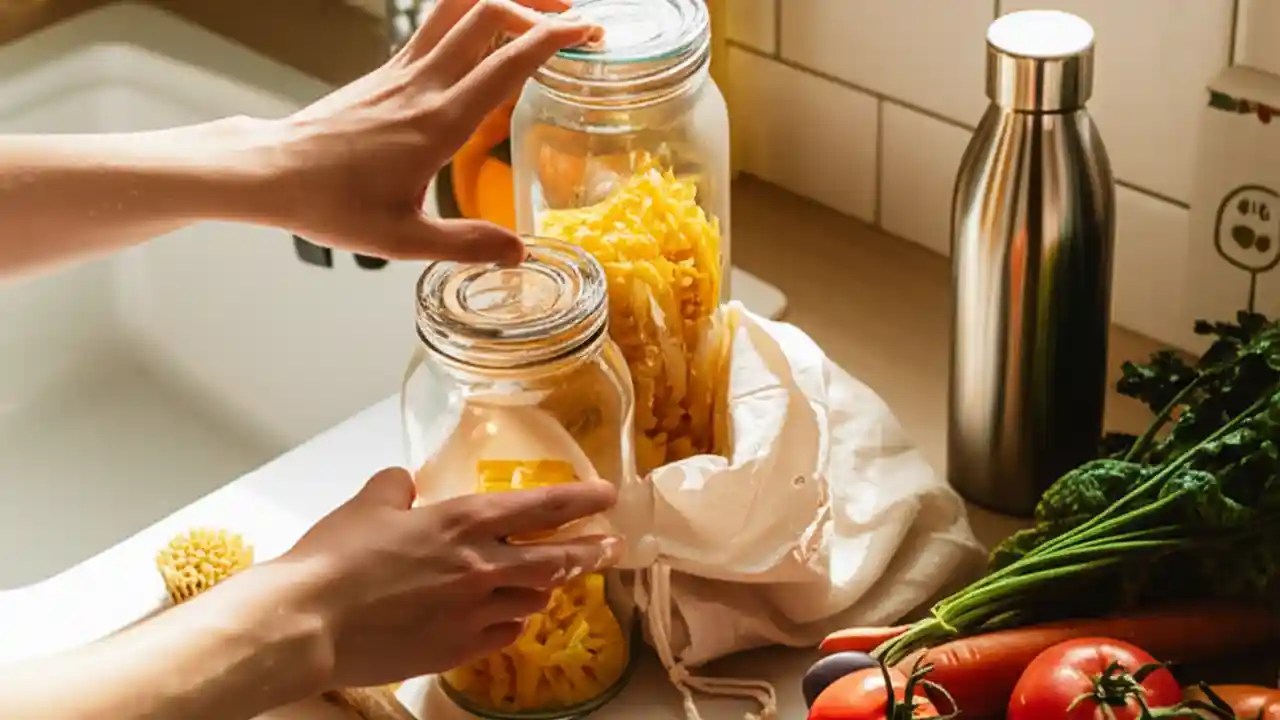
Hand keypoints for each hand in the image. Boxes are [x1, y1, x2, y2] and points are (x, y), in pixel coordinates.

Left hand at [267, 0, 601, 264]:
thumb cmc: (330, 204)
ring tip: (539, 12)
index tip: (587, 33)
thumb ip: (466, 243)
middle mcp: (422, 85)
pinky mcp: (387, 71)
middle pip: (485, 12)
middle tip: (575, 20)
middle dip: (537, 5)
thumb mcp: (402, 239)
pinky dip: (473, 17)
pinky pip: (436, 25)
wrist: (271, 172)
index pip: (505, 62)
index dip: (552, 38)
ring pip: (457, 6)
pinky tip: (489, 36)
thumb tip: (518, 252)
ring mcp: (402, 70)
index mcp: (436, 123)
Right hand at [278, 467, 620, 688]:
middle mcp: (482, 568)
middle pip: (556, 560)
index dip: (581, 500)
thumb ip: (398, 487)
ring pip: (534, 601)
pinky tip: (506, 618)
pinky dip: (512, 622)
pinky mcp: (458, 650)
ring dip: (544, 589)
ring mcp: (474, 614)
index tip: (608, 496)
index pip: (542, 507)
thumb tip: (406, 484)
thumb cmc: (335, 559)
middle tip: (610, 548)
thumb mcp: (369, 503)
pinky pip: (505, 635)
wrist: (310, 623)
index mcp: (464, 523)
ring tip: (550, 581)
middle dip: (590, 552)